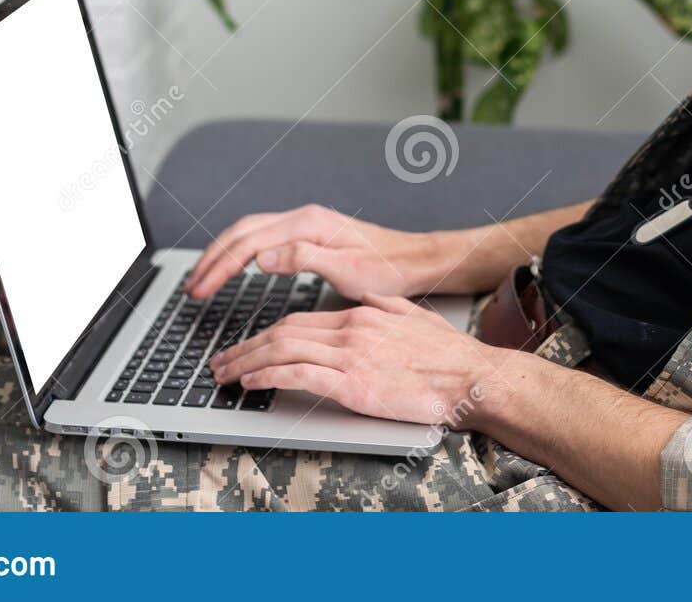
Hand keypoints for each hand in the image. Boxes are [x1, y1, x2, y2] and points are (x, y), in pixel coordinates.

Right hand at [183, 204, 453, 301]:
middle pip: (242, 231)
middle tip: (191, 289)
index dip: (220, 266)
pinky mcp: (309, 233)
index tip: (201, 290)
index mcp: (308, 224)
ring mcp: (305, 223)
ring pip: (249, 232)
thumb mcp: (348, 270)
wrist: (414, 260)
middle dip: (211, 259)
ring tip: (201, 280)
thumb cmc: (387, 269)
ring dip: (222, 254)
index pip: (248, 241)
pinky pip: (262, 237)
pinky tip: (233, 268)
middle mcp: (304, 217)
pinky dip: (239, 252)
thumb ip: (304, 260)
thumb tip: (262, 258)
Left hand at [207, 294, 497, 424]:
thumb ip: (383, 311)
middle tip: (220, 362)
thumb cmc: (448, 356)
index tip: (248, 347)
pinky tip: (251, 383)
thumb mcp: (412, 319)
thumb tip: (364, 307)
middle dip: (244, 347)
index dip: (267, 333)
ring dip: (246, 362)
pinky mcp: (353, 382)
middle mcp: (351, 329)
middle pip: (282, 331)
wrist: (471, 377)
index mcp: (362, 314)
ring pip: (283, 350)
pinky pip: (299, 375)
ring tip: (224, 375)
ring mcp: (351, 355)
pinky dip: (269, 377)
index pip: (300, 320)